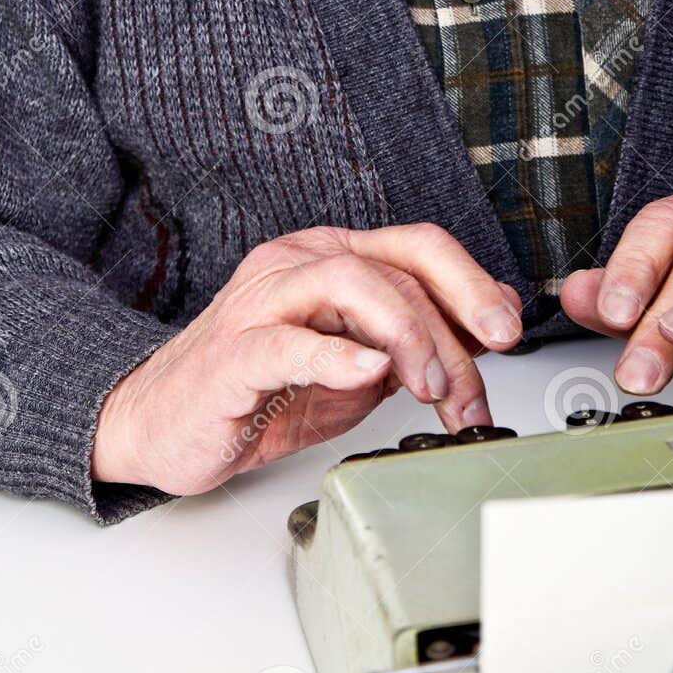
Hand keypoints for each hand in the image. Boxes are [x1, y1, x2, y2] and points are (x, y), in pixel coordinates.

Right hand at [91, 223, 521, 494]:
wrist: (163, 425)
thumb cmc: (256, 393)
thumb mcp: (356, 370)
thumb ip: (414, 344)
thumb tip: (489, 327)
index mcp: (332, 260)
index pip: (418, 248)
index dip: (473, 285)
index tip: (508, 332)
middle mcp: (298, 265)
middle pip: (396, 264)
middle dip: (453, 324)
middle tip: (475, 383)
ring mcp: (263, 302)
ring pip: (350, 282)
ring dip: (406, 335)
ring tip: (429, 386)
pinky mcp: (233, 352)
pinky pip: (287, 341)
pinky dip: (335, 356)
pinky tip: (368, 374)